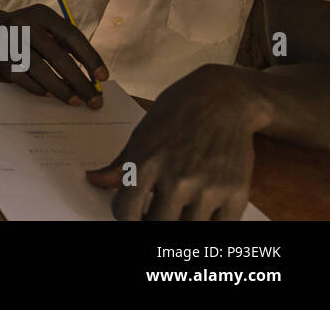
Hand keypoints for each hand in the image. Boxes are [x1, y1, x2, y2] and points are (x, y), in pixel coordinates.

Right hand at [0, 2, 108, 106]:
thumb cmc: (24, 29)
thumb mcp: (43, 25)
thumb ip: (65, 42)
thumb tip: (92, 73)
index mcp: (41, 14)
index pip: (72, 36)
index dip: (90, 58)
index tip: (103, 77)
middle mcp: (25, 26)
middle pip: (58, 57)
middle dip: (80, 82)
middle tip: (94, 100)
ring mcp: (10, 43)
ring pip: (42, 72)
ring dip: (62, 90)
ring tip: (76, 102)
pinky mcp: (0, 60)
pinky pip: (25, 80)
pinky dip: (40, 89)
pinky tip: (53, 96)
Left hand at [87, 65, 258, 219]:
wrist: (222, 99)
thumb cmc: (177, 113)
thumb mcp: (141, 135)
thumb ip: (119, 165)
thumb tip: (93, 180)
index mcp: (147, 163)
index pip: (125, 212)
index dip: (126, 216)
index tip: (133, 212)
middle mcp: (177, 179)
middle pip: (157, 225)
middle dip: (153, 220)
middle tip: (157, 210)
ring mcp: (209, 189)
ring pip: (188, 229)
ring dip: (181, 222)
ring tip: (180, 208)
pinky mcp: (236, 194)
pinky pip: (219, 228)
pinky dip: (209, 222)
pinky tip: (202, 209)